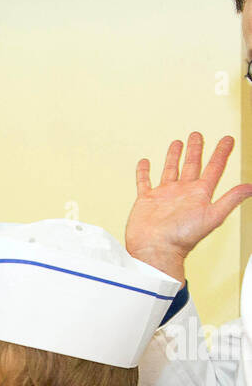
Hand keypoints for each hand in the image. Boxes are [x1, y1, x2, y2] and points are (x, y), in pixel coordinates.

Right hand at [125, 133, 251, 282]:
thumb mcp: (212, 216)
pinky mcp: (146, 200)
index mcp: (199, 195)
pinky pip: (144, 182)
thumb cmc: (182, 239)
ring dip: (174, 157)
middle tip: (198, 135)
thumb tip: (251, 188)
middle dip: (196, 150)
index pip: (214, 169)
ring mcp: (164, 196)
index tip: (228, 140)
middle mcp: (183, 193)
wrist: (155, 250)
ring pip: (170, 170)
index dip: (222, 153)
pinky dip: (143, 172)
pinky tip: (145, 162)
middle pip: (192, 165)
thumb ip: (230, 200)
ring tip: (177, 143)